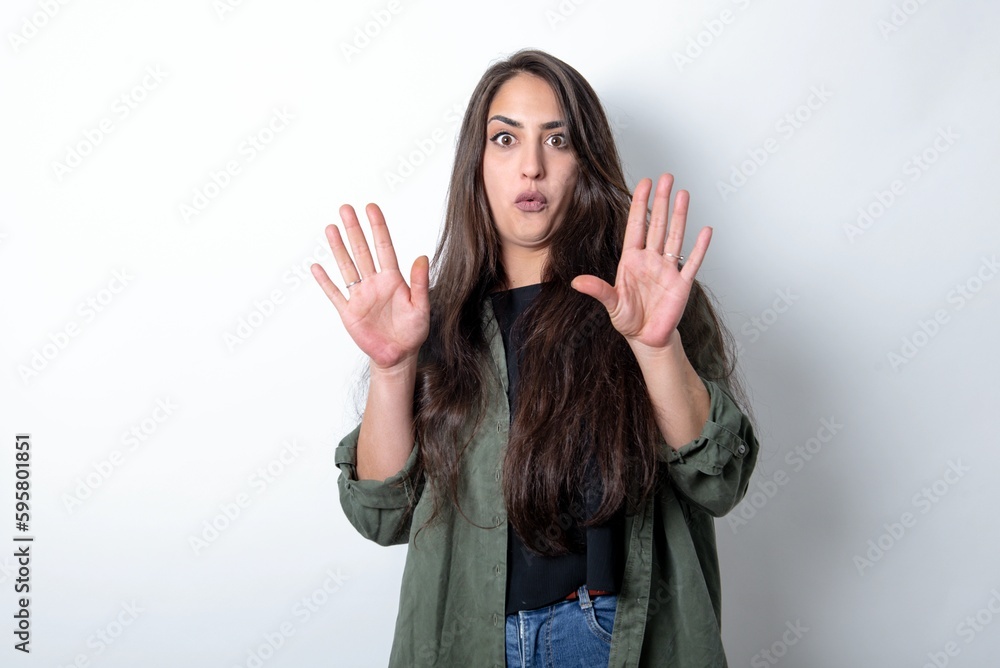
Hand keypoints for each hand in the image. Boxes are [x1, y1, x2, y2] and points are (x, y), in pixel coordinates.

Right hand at [311, 203, 429, 370]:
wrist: (398, 356)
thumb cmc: (413, 332)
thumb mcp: (421, 307)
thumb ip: (420, 282)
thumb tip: (421, 257)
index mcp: (393, 280)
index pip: (384, 247)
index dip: (378, 227)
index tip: (371, 208)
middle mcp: (374, 283)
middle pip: (362, 251)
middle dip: (354, 229)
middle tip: (346, 208)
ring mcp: (360, 296)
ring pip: (347, 266)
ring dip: (338, 248)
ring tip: (330, 227)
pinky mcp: (349, 312)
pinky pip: (334, 293)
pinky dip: (325, 281)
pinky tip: (317, 267)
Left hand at [570, 173, 710, 350]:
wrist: (647, 338)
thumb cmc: (628, 320)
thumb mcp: (611, 304)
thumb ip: (597, 290)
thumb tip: (576, 282)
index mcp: (632, 260)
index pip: (636, 225)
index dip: (639, 204)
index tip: (643, 182)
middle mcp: (650, 260)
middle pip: (658, 224)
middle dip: (661, 200)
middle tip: (666, 176)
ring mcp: (667, 269)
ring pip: (675, 236)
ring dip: (680, 215)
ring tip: (684, 193)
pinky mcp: (682, 283)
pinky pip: (692, 262)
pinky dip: (699, 247)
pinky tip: (706, 230)